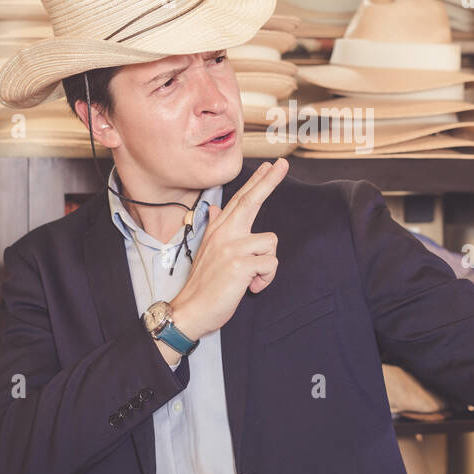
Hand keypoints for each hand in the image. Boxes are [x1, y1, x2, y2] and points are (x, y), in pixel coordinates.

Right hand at [170, 159, 287, 338]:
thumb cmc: (203, 284)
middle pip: (251, 201)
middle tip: (282, 164)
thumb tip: (214, 208)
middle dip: (268, 181)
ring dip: (266, 266)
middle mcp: (224, 234)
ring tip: (250, 278)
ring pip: (270, 243)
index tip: (270, 167)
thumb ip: (214, 227)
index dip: (256, 182)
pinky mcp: (240, 264)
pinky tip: (249, 287)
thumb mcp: (207, 251)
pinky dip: (265, 280)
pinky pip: (270, 264)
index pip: (240, 200)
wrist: (191, 310)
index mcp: (218, 230)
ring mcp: (231, 247)